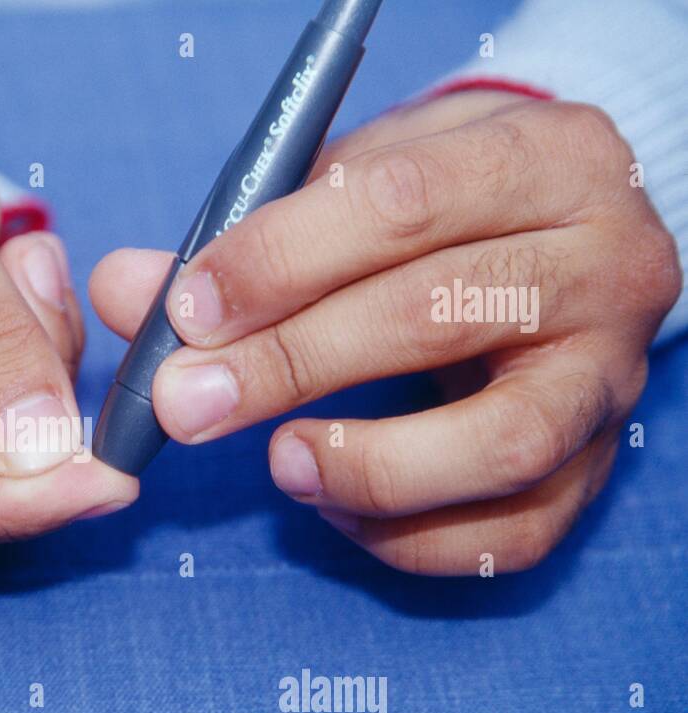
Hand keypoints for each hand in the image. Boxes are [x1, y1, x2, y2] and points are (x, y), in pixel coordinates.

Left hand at [91, 91, 680, 573]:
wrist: (554, 247)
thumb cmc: (435, 213)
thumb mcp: (349, 184)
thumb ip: (237, 237)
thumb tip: (122, 291)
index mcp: (543, 159)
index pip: (404, 200)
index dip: (282, 259)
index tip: (189, 308)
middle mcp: (602, 264)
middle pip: (438, 315)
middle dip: (291, 364)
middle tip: (186, 403)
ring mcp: (608, 377)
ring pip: (500, 441)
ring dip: (367, 464)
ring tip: (277, 463)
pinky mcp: (597, 471)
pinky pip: (511, 534)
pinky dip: (407, 536)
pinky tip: (331, 506)